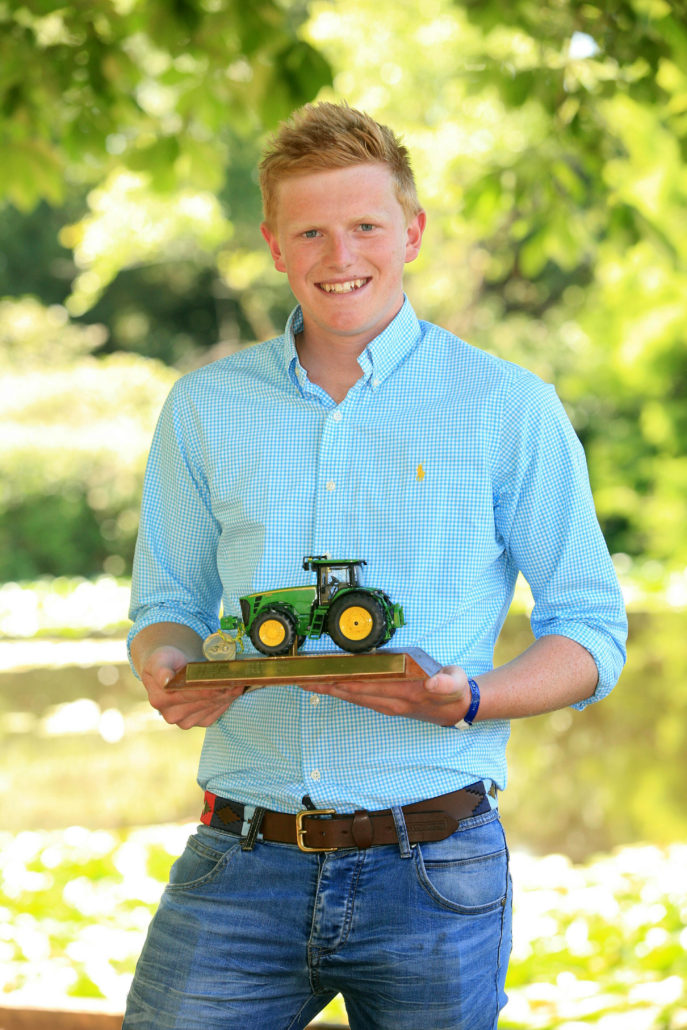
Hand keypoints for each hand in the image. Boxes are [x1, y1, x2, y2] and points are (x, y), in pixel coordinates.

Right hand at [140, 645, 242, 729]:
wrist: (171, 668)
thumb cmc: (166, 662)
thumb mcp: (159, 659)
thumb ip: (160, 669)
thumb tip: (165, 680)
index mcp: (159, 699)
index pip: (188, 695)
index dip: (206, 688)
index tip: (221, 681)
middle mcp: (171, 715)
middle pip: (202, 702)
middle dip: (220, 691)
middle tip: (236, 680)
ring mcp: (185, 721)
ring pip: (210, 709)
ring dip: (226, 697)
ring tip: (238, 684)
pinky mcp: (198, 722)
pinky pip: (214, 714)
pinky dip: (226, 702)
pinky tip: (233, 691)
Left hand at [299, 664, 471, 725]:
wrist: (458, 709)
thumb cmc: (454, 691)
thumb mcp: (456, 683)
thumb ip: (445, 682)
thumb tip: (432, 682)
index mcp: (405, 693)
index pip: (368, 686)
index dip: (345, 681)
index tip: (324, 676)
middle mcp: (391, 701)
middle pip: (352, 693)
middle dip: (326, 685)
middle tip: (301, 678)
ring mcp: (387, 704)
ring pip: (352, 697)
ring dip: (329, 689)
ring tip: (306, 681)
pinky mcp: (386, 703)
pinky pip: (358, 697)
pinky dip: (341, 691)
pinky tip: (329, 685)